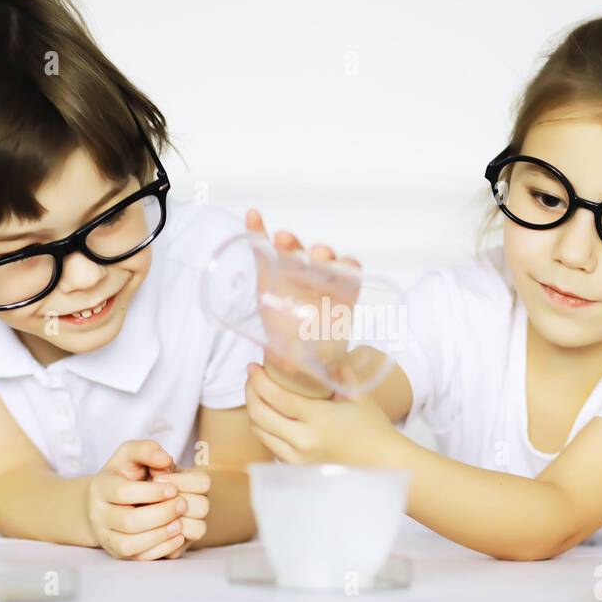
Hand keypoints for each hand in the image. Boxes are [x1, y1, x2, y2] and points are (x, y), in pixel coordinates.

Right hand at [86, 440, 210, 559]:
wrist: (111, 501)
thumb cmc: (127, 475)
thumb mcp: (131, 455)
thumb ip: (147, 450)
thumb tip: (164, 460)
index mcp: (101, 487)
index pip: (123, 492)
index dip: (151, 492)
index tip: (174, 488)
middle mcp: (99, 514)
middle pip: (129, 521)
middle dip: (161, 513)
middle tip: (183, 504)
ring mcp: (107, 537)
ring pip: (131, 545)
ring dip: (161, 535)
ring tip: (181, 522)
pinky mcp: (119, 553)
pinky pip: (138, 558)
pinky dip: (160, 550)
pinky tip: (178, 537)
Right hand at [244, 208, 361, 396]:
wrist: (295, 364)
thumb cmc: (319, 360)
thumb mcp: (331, 366)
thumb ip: (334, 371)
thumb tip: (338, 387)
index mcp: (339, 298)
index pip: (349, 274)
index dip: (348, 268)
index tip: (347, 266)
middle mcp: (318, 283)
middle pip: (320, 261)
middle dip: (319, 255)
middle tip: (317, 254)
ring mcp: (294, 277)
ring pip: (293, 254)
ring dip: (289, 243)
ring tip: (283, 238)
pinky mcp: (270, 278)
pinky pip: (263, 252)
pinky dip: (257, 231)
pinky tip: (253, 214)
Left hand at [244, 360, 401, 466]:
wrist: (381, 462)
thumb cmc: (372, 426)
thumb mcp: (357, 394)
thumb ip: (338, 370)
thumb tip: (320, 349)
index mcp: (318, 419)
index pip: (276, 398)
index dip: (258, 381)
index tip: (252, 367)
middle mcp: (303, 440)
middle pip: (259, 415)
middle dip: (249, 393)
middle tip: (251, 378)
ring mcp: (298, 457)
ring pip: (259, 432)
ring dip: (253, 411)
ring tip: (257, 394)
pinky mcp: (297, 467)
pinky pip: (270, 445)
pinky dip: (264, 428)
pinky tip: (270, 415)